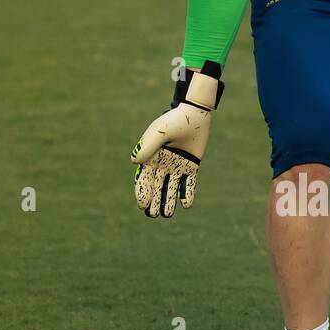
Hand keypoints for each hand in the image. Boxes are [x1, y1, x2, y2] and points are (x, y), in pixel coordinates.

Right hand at [131, 60, 223, 216]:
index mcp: (151, 158)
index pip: (143, 180)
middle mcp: (162, 164)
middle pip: (155, 188)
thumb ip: (146, 146)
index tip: (142, 204)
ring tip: (166, 214)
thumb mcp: (158, 133)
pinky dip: (186, 194)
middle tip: (153, 214)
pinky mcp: (191, 166)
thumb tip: (133, 163)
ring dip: (168, 202)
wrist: (195, 115)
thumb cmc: (173, 121)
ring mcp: (177, 166)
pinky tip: (186, 204)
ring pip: (170, 189)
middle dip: (153, 202)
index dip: (142, 193)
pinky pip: (188, 184)